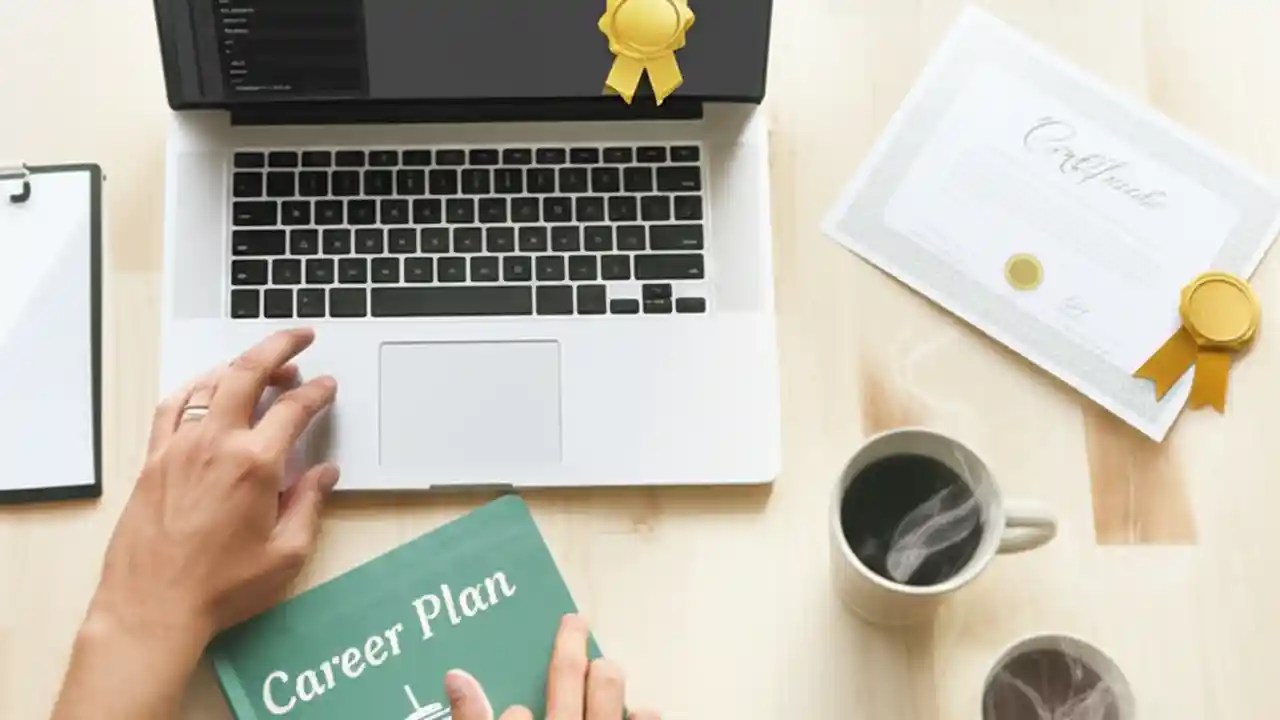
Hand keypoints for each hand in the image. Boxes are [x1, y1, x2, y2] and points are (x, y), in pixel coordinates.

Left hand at [53, 328, 338, 719]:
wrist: (153, 607)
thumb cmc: (222, 588)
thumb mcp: (286, 554)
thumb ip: (308, 504)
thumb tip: (324, 473)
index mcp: (255, 465)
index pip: (294, 409)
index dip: (317, 392)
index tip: (328, 386)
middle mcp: (215, 445)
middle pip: (247, 373)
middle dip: (279, 347)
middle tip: (301, 337)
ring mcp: (178, 448)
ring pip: (209, 384)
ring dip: (239, 367)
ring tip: (262, 368)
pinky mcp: (152, 461)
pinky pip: (172, 407)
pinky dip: (194, 389)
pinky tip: (206, 390)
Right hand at [444, 614, 658, 719]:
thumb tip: (455, 676)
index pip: (515, 714)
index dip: (516, 714)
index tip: (517, 710)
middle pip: (569, 678)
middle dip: (572, 647)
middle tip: (574, 624)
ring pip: (608, 688)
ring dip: (606, 677)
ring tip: (604, 667)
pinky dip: (643, 716)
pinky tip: (641, 712)